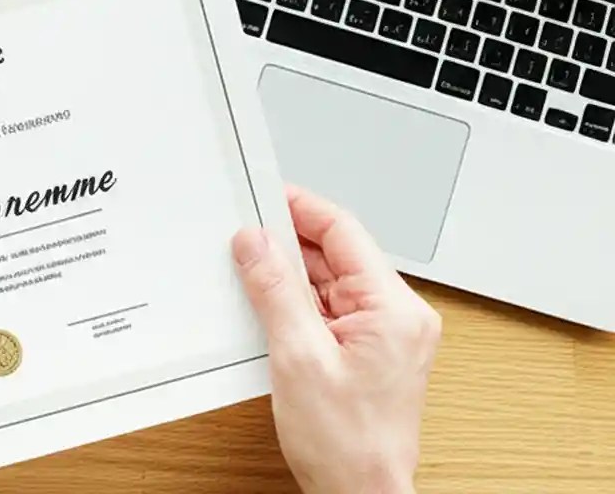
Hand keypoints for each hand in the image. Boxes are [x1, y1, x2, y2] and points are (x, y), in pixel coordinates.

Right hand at [232, 186, 440, 493]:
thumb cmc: (348, 445)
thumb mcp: (298, 357)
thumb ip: (275, 291)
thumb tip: (255, 244)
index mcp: (394, 308)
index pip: (344, 232)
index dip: (300, 209)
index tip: (265, 196)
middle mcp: (398, 315)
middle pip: (335, 255)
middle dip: (286, 247)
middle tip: (242, 242)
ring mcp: (384, 334)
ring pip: (327, 283)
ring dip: (288, 280)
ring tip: (251, 285)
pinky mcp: (368, 351)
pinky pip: (327, 310)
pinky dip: (295, 307)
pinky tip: (268, 315)